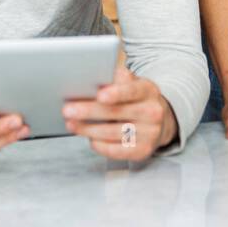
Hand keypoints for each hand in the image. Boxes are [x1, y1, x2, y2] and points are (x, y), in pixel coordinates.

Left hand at [62, 64, 176, 161]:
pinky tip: (88, 138)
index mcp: (148, 90)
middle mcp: (152, 112)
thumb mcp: (132, 84)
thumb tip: (95, 76)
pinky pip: (116, 150)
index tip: (100, 95)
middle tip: (67, 110)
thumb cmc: (137, 99)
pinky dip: (100, 145)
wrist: (160, 122)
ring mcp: (149, 133)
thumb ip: (117, 79)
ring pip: (113, 132)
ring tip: (71, 124)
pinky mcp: (142, 151)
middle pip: (116, 112)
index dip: (116, 93)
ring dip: (88, 129)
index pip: (132, 91)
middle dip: (89, 111)